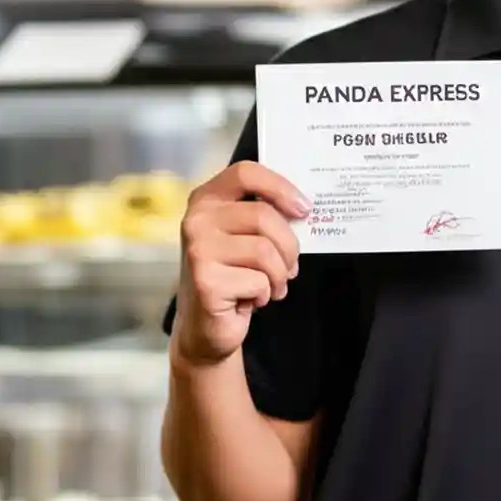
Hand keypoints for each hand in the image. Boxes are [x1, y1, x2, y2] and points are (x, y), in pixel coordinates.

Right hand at [172, 161, 310, 366]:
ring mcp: (197, 249)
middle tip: (290, 267)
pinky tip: (252, 299)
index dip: (280, 187)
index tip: (304, 209)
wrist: (206, 326)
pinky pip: (259, 280)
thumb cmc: (233, 276)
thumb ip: (264, 216)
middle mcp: (197, 219)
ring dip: (279, 274)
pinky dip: (265, 293)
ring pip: (265, 250)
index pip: (246, 173)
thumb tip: (303, 209)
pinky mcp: (205, 280)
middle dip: (289, 246)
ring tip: (272, 285)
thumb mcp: (245, 238)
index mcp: (207, 200)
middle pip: (264, 215)